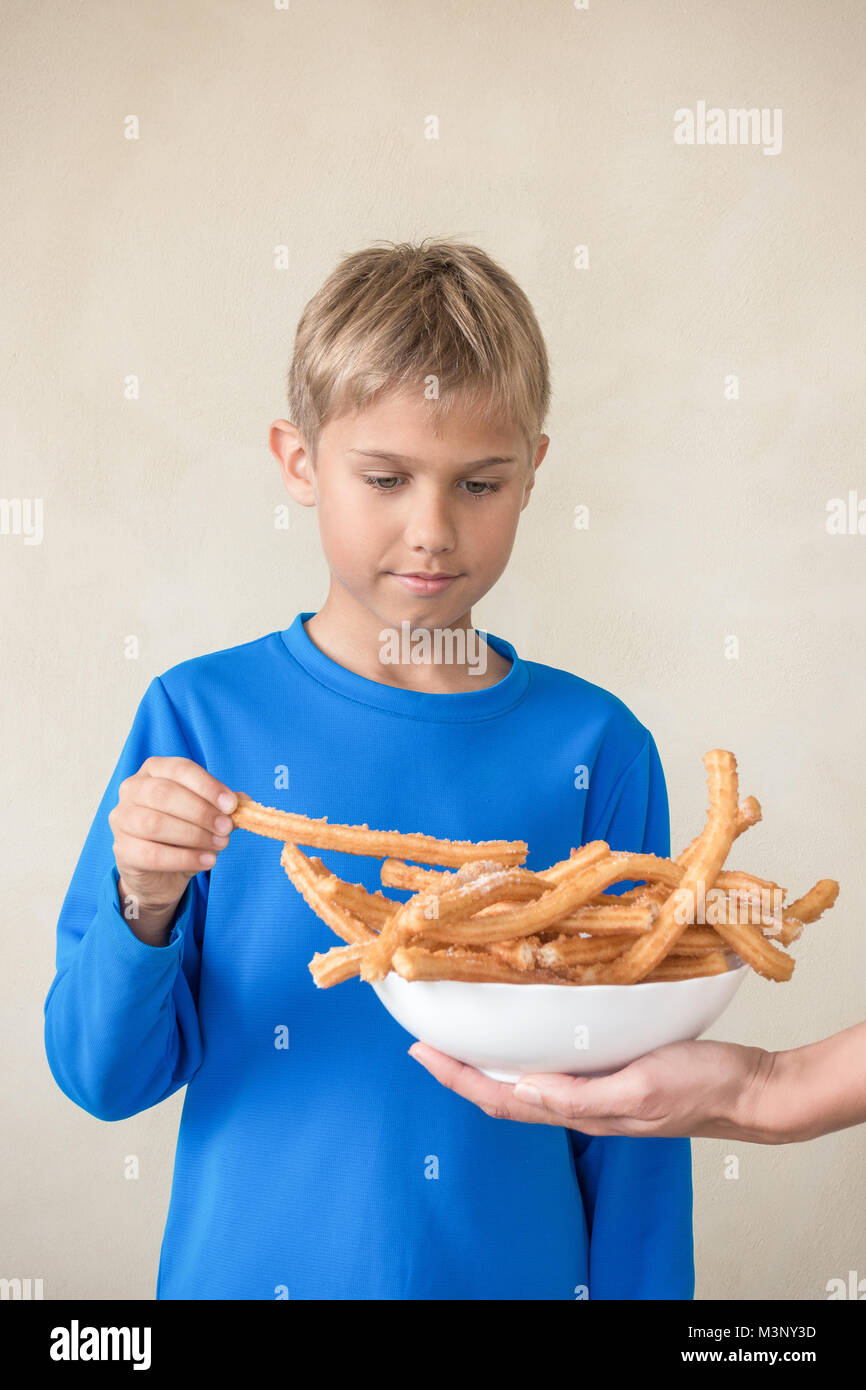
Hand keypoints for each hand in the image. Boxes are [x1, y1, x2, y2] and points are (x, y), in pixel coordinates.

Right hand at [109, 755, 236, 914]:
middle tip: (227, 828)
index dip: (207, 786)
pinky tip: (207, 861)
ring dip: (194, 835)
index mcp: (154, 770)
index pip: (180, 769)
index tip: (231, 805)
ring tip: (219, 845)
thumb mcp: (207, 815)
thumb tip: (245, 803)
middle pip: (164, 794)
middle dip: (201, 812)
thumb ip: (223, 806)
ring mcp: (122, 818)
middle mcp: (132, 789)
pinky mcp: (122, 848)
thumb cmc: (184, 833)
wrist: (161, 871)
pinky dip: (184, 858)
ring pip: (155, 824)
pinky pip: (152, 854)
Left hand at [408, 1038, 781, 1141]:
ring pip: (527, 1081)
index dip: (457, 1077)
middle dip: (461, 1071)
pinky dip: (529, 1051)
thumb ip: (583, 1094)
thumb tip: (524, 1088)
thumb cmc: (701, 1086)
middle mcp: (581, 1103)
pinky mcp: (614, 1072)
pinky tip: (529, 1031)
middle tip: (427, 1040)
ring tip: (464, 1035)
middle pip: (505, 1093)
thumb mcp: (640, 1087)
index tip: (421, 1051)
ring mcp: (597, 1090)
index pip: (502, 1099)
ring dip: (490, 1063)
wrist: (749, 1089)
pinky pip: (557, 1067)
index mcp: (581, 1110)